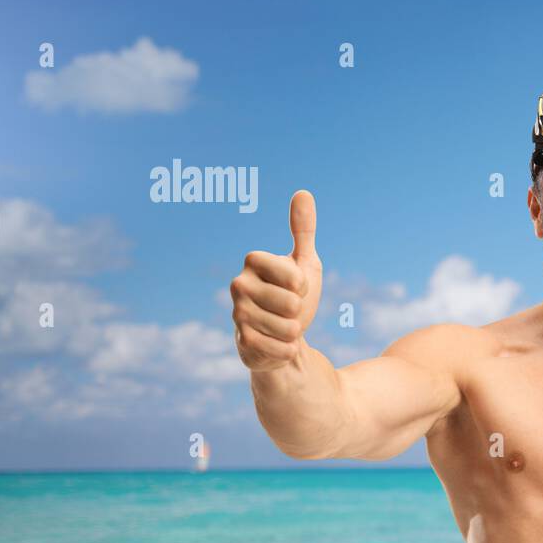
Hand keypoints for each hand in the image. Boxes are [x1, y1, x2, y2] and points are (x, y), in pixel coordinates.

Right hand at [230, 190, 322, 370]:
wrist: (285, 334)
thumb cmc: (295, 295)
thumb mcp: (305, 262)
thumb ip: (303, 230)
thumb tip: (304, 192)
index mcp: (253, 261)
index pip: (295, 277)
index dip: (305, 285)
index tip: (296, 286)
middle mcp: (238, 284)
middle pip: (292, 304)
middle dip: (301, 311)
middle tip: (289, 309)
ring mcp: (237, 314)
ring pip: (288, 328)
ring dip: (296, 331)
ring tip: (285, 325)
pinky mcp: (241, 342)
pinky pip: (281, 348)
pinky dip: (289, 349)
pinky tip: (280, 343)